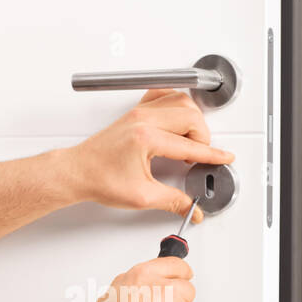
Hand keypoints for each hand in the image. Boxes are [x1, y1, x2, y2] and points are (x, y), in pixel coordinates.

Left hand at [63, 89, 235, 224]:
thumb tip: (190, 206)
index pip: (190, 145)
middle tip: (199, 157)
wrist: (77, 172)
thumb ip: (171, 201)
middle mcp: (143, 120)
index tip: (224, 158)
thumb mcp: (141, 197)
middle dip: (203, 137)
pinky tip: (177, 120)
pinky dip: (176, 104)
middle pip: (190, 116)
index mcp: (146, 138)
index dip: (211, 154)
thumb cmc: (99, 179)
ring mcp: (139, 113)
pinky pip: (163, 95)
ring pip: (180, 101)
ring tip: (190, 141)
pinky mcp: (134, 112)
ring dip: (192, 119)